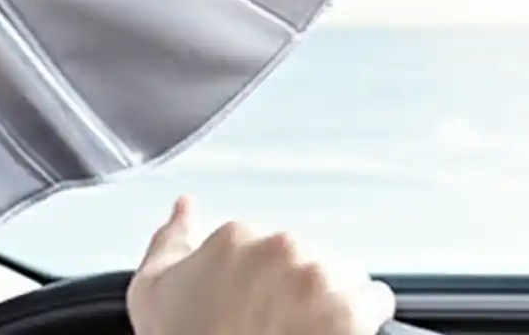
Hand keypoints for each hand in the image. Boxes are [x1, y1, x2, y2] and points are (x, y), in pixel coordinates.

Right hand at [127, 197, 394, 334]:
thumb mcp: (151, 292)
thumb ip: (169, 239)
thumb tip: (184, 205)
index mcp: (234, 236)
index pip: (261, 244)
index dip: (256, 279)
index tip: (249, 305)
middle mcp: (280, 248)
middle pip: (306, 257)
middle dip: (296, 286)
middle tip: (277, 325)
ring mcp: (319, 279)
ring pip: (344, 275)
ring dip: (333, 299)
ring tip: (309, 332)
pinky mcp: (353, 313)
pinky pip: (377, 301)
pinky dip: (367, 318)